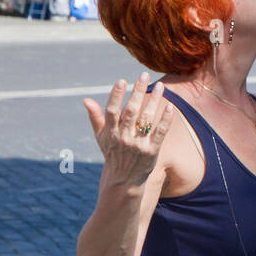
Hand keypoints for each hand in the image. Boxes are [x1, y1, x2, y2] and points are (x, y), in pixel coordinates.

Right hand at [83, 73, 173, 187]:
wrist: (123, 180)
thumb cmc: (112, 153)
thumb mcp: (101, 137)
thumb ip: (96, 118)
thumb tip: (86, 100)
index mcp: (110, 133)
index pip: (111, 111)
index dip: (116, 96)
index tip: (122, 80)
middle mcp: (123, 138)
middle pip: (131, 111)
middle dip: (137, 92)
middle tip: (144, 75)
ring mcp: (138, 145)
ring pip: (147, 119)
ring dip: (154, 101)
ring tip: (161, 86)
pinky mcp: (152, 151)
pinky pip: (160, 133)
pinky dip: (165, 120)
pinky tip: (170, 107)